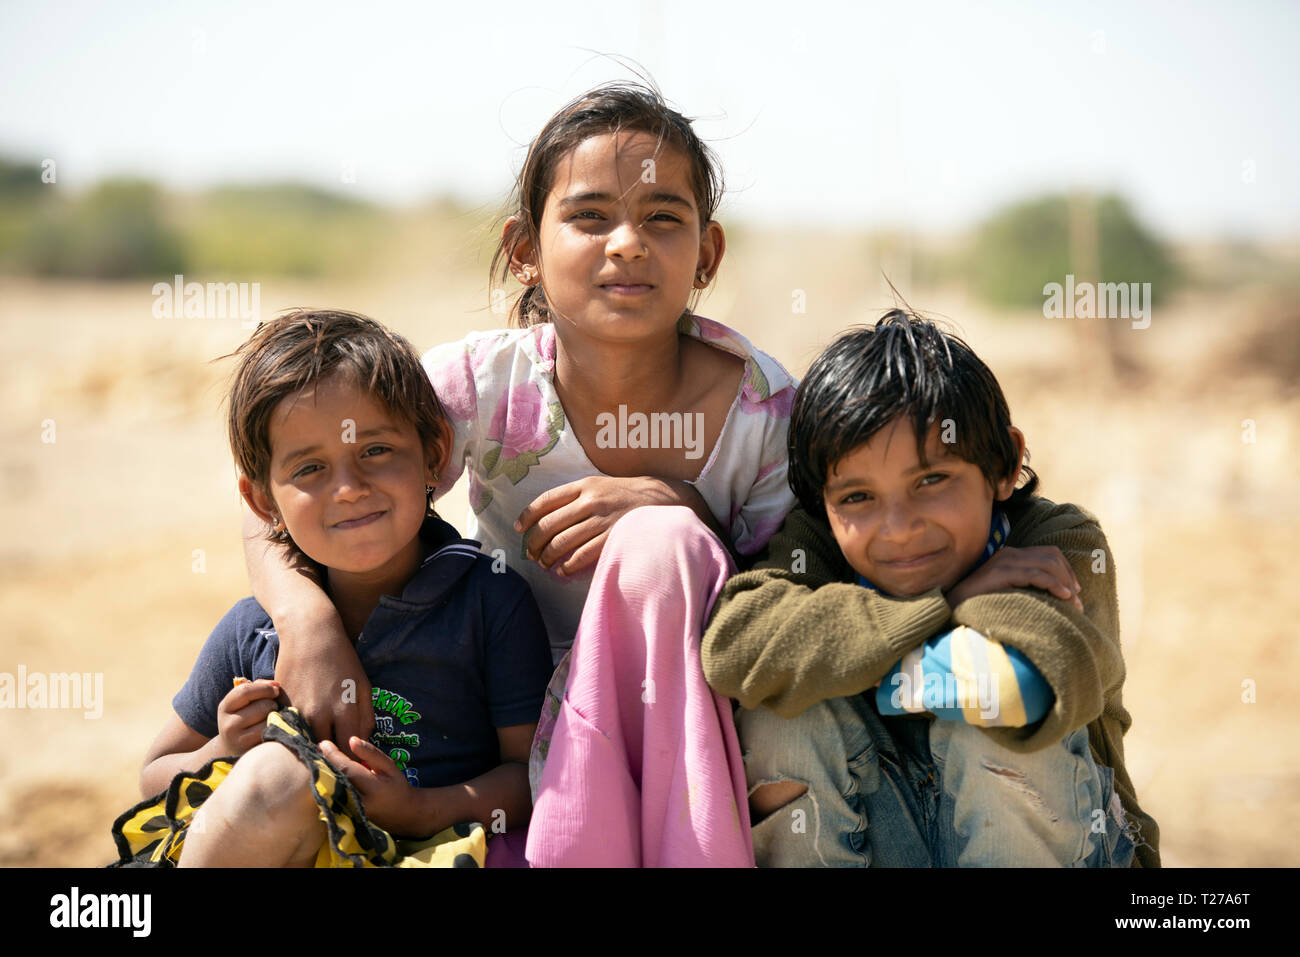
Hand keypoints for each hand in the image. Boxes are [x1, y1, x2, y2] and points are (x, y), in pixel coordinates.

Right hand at [215, 679, 282, 755]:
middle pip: (262, 705)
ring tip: (270, 718)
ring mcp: (237, 739)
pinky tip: (271, 728)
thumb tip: (276, 685)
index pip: (245, 691)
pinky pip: (270, 733)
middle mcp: (228, 724)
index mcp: (225, 707)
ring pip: (268, 719)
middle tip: (272, 707)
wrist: (233, 749)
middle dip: (273, 703)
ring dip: (276, 716)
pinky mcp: (250, 749)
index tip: (276, 689)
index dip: (265, 688)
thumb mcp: (243, 703)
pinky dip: (275, 728)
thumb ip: (258, 688)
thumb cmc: (244, 718)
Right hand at [274, 629, 373, 760]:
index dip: (351, 762)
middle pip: (323, 752)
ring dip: (310, 751)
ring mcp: (296, 710)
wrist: (311, 635)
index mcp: (344, 709)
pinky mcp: (280, 706)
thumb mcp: (363, 686)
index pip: (348, 750)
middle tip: (333, 770)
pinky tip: (298, 739)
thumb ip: (365, 718)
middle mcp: (319, 713)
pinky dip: (293, 737)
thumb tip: (361, 745)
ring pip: (303, 744)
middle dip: (329, 762)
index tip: (352, 769)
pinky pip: (286, 731)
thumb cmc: (343, 660)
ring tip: (316, 758)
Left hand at [319, 737, 421, 835]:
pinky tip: (321, 775)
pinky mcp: (345, 817)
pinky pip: (330, 798)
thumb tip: (351, 740)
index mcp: (373, 788)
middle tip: (313, 750)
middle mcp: (360, 803)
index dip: (333, 755)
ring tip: (315, 761)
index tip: (323, 743)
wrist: (402, 813)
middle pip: (334, 781)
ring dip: (320, 775)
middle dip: (322, 765)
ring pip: (329, 791)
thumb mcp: (389, 766)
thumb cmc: (396, 786)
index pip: (347, 769)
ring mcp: (351, 812)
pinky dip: (324, 785)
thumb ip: (371, 753)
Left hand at [514, 476, 689, 576]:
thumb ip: (576, 496)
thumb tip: (547, 516)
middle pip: (549, 524)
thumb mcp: (601, 485)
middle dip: (535, 543)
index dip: (527, 516)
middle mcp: (590, 501)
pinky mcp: (612, 538)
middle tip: (531, 553)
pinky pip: (582, 556)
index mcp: (584, 485)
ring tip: (545, 564)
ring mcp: (602, 520)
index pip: (546, 500)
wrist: (665, 500)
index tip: (518, 529)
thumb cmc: (627, 495)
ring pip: (562, 542)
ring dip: (548, 557)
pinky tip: (564, 571)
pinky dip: (568, 566)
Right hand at [945, 545, 1083, 612]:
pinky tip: (1062, 596)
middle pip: (1051, 556)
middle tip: (1078, 602)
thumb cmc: (981, 604)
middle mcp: (1009, 554)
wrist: (951, 608)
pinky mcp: (1000, 573)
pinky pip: (1034, 574)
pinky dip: (1053, 584)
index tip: (1075, 591)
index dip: (1067, 570)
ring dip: (1065, 583)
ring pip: (1047, 563)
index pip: (1049, 553)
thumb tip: (1056, 597)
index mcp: (1012, 556)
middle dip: (1069, 578)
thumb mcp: (1009, 591)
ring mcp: (1003, 561)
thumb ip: (1026, 588)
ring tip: (1073, 603)